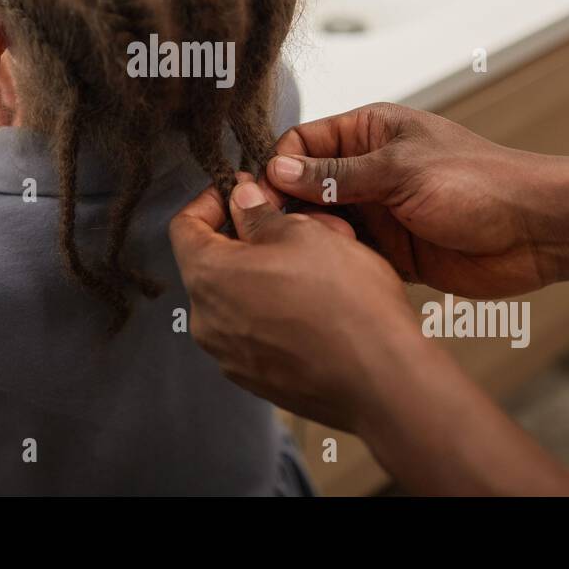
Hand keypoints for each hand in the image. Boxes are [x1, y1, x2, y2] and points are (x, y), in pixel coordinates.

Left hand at [170, 176, 423, 433]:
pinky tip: (318, 302)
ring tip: (317, 260)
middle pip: (214, 263)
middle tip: (296, 220)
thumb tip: (241, 199)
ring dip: (268, 272)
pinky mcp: (258, 380)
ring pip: (239, 297)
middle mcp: (207, 323)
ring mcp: (231, 357)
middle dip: (251, 235)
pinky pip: (257, 331)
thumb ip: (260, 214)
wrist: (383, 380)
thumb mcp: (303, 233)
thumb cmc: (344, 299)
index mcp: (208, 277)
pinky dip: (277, 308)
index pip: (184, 227)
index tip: (243, 189)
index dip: (212, 199)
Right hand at [263, 103, 568, 297]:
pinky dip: (335, 265)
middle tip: (272, 234)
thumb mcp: (399, 171)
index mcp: (369, 132)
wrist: (538, 231)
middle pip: (305, 186)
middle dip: (287, 208)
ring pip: (323, 224)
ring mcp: (379, 211)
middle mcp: (368, 170)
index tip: (262, 197)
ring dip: (310, 239)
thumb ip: (336, 175)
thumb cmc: (480, 183)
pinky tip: (326, 276)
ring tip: (300, 257)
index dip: (278, 168)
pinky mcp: (391, 251)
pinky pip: (348, 256)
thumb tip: (276, 170)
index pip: (302, 143)